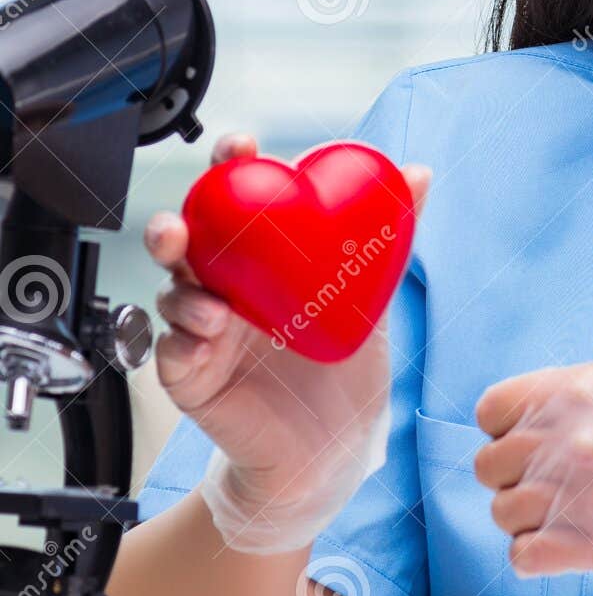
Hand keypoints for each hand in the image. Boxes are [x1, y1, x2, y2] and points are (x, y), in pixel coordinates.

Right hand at [145, 131, 430, 552]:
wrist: (333, 449)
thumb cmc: (342, 370)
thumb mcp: (370, 298)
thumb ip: (388, 238)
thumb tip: (419, 174)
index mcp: (260, 262)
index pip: (234, 203)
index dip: (228, 168)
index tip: (241, 147)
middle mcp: (224, 291)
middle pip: (186, 242)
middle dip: (178, 221)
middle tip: (189, 220)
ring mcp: (204, 333)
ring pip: (171, 293)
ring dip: (183, 289)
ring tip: (212, 300)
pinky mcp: (194, 378)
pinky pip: (172, 352)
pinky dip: (184, 339)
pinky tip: (208, 335)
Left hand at [474, 213, 592, 595]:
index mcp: (572, 387)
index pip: (489, 410)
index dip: (513, 421)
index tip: (552, 429)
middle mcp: (562, 442)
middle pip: (488, 465)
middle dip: (520, 468)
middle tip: (572, 470)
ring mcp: (573, 498)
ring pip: (503, 513)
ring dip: (532, 513)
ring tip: (582, 503)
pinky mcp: (591, 549)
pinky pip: (523, 560)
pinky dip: (542, 553)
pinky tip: (583, 535)